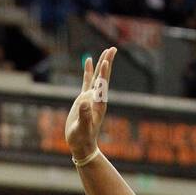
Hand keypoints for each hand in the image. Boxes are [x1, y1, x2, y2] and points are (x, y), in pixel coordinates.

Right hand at [65, 46, 115, 160]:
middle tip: (113, 49)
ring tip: (106, 51)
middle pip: (104, 77)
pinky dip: (88, 71)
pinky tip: (88, 61)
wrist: (82, 145)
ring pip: (97, 76)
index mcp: (98, 104)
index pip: (102, 85)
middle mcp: (97, 99)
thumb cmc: (82, 139)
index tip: (106, 61)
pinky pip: (87, 81)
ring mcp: (91, 98)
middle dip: (108, 63)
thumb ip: (84, 116)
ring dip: (101, 64)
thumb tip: (84, 101)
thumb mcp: (82, 128)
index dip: (104, 73)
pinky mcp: (84, 99)